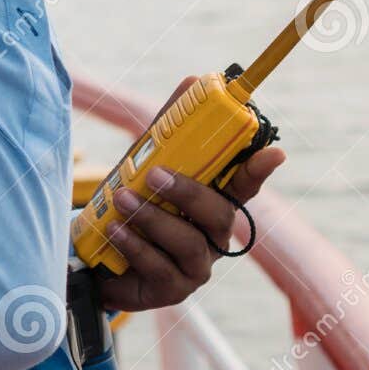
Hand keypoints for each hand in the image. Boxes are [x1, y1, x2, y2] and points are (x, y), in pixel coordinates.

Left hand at [96, 75, 285, 312]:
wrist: (94, 253)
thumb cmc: (131, 204)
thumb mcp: (144, 163)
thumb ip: (167, 129)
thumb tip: (192, 80)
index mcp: (213, 202)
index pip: (244, 185)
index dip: (259, 170)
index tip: (273, 153)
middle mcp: (213, 236)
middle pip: (220, 215)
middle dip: (188, 193)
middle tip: (154, 175)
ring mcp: (196, 266)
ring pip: (189, 243)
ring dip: (153, 218)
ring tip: (122, 200)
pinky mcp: (172, 289)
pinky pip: (161, 268)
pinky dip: (135, 246)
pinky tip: (115, 230)